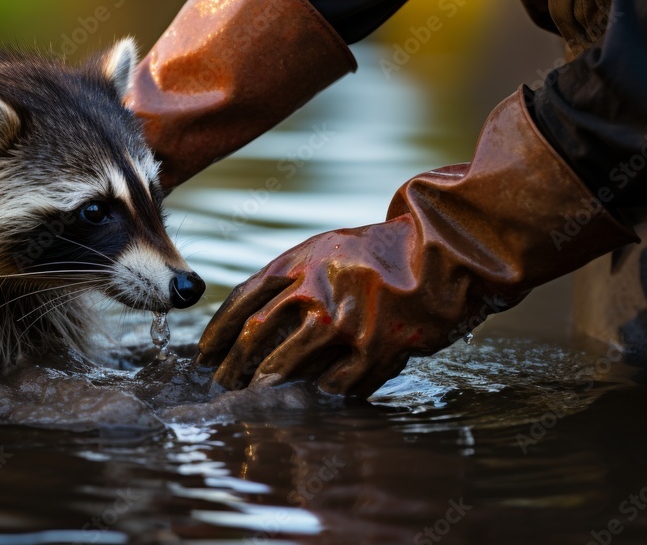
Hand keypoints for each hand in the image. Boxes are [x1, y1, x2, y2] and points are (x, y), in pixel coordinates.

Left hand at [197, 218, 463, 398]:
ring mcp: (345, 325)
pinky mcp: (373, 353)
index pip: (243, 301)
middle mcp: (316, 292)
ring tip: (254, 396)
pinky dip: (320, 394)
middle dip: (230, 366)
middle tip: (220, 384)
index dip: (217, 333)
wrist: (442, 255)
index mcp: (299, 262)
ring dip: (264, 387)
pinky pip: (333, 386)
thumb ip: (288, 277)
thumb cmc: (377, 253)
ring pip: (286, 368)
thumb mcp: (325, 249)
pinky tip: (313, 396)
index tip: (204, 354)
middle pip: (254, 337)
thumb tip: (248, 320)